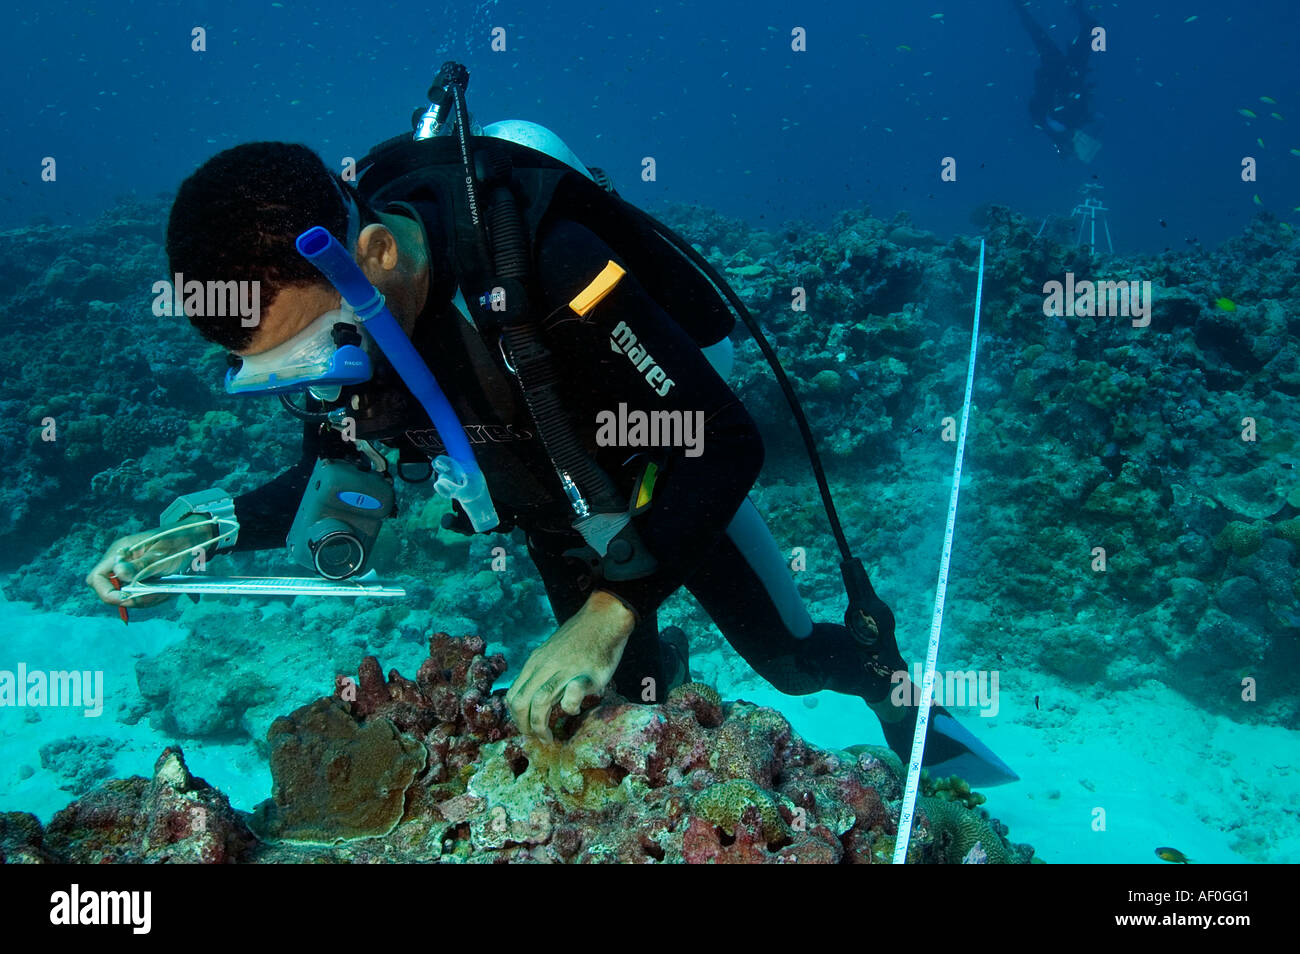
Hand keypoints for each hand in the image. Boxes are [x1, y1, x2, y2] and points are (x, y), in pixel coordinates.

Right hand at [85, 517, 215, 609]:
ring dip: (143, 599)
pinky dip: (150, 597)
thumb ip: (139, 566)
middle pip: (109, 590)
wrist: (193, 539)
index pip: (96, 579)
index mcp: (119, 553)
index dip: (107, 593)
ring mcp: (129, 570)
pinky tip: (164, 591)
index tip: (127, 598)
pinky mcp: (139, 577)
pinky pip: (138, 594)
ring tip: (164, 593)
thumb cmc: (178, 543)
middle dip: (128, 599)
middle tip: (153, 596)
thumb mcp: (161, 555)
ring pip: (125, 595)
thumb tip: (118, 572)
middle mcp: (120, 562)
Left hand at [506, 590, 636, 741]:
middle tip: (535, 737)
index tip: (526, 728)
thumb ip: (540, 672)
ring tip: (548, 737)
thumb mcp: (549, 652)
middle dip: (524, 727)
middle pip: (520, 702)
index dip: (516, 718)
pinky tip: (574, 711)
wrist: (603, 619)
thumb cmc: (579, 638)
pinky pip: (571, 696)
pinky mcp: (587, 675)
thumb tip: (533, 697)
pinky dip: (569, 709)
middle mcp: (545, 667)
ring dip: (540, 726)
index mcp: (534, 663)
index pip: (512, 695)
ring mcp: (565, 670)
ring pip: (540, 702)